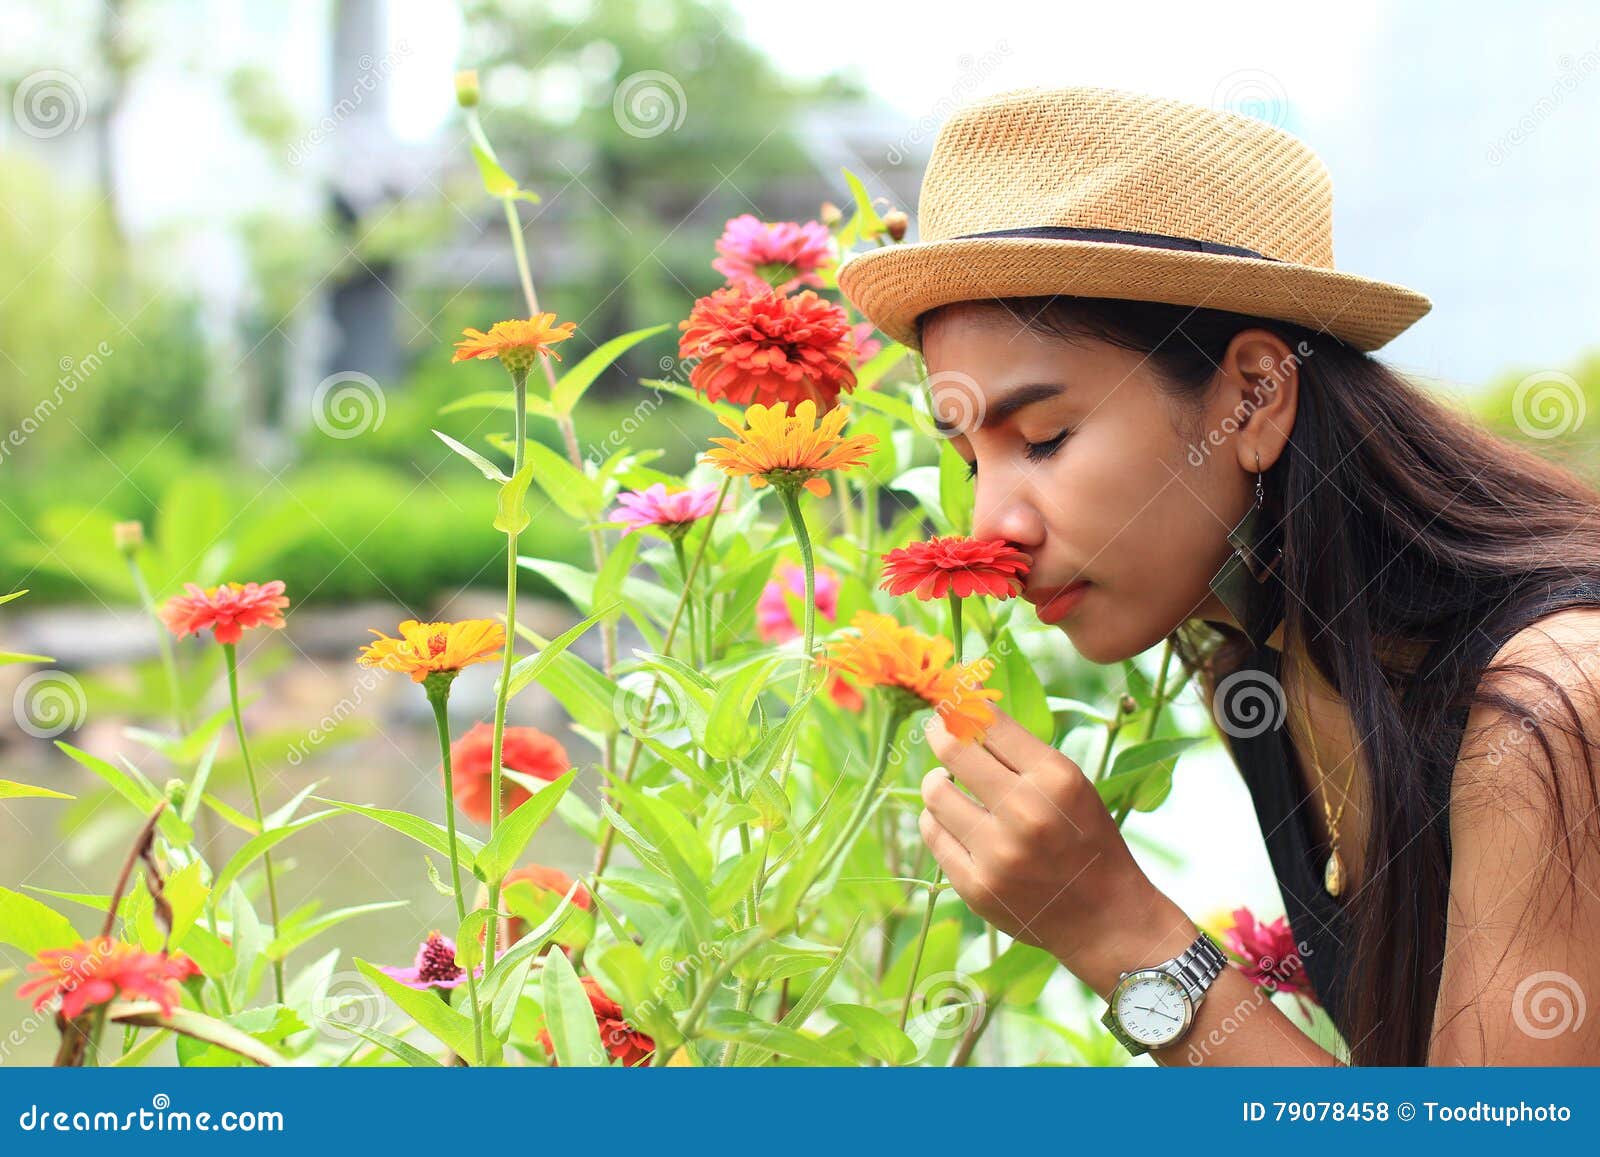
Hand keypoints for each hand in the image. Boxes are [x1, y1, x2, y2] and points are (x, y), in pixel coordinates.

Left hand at [918, 708, 1181, 988]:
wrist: (1106, 917)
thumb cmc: (1087, 840)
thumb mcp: (1071, 784)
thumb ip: (1021, 752)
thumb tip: (964, 710)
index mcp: (1056, 779)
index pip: (990, 722)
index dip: (963, 705)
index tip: (952, 703)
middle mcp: (1026, 813)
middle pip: (953, 750)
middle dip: (939, 731)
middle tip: (937, 729)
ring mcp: (998, 854)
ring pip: (934, 793)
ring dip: (937, 781)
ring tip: (948, 782)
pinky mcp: (977, 887)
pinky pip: (933, 834)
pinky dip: (938, 820)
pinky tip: (952, 819)